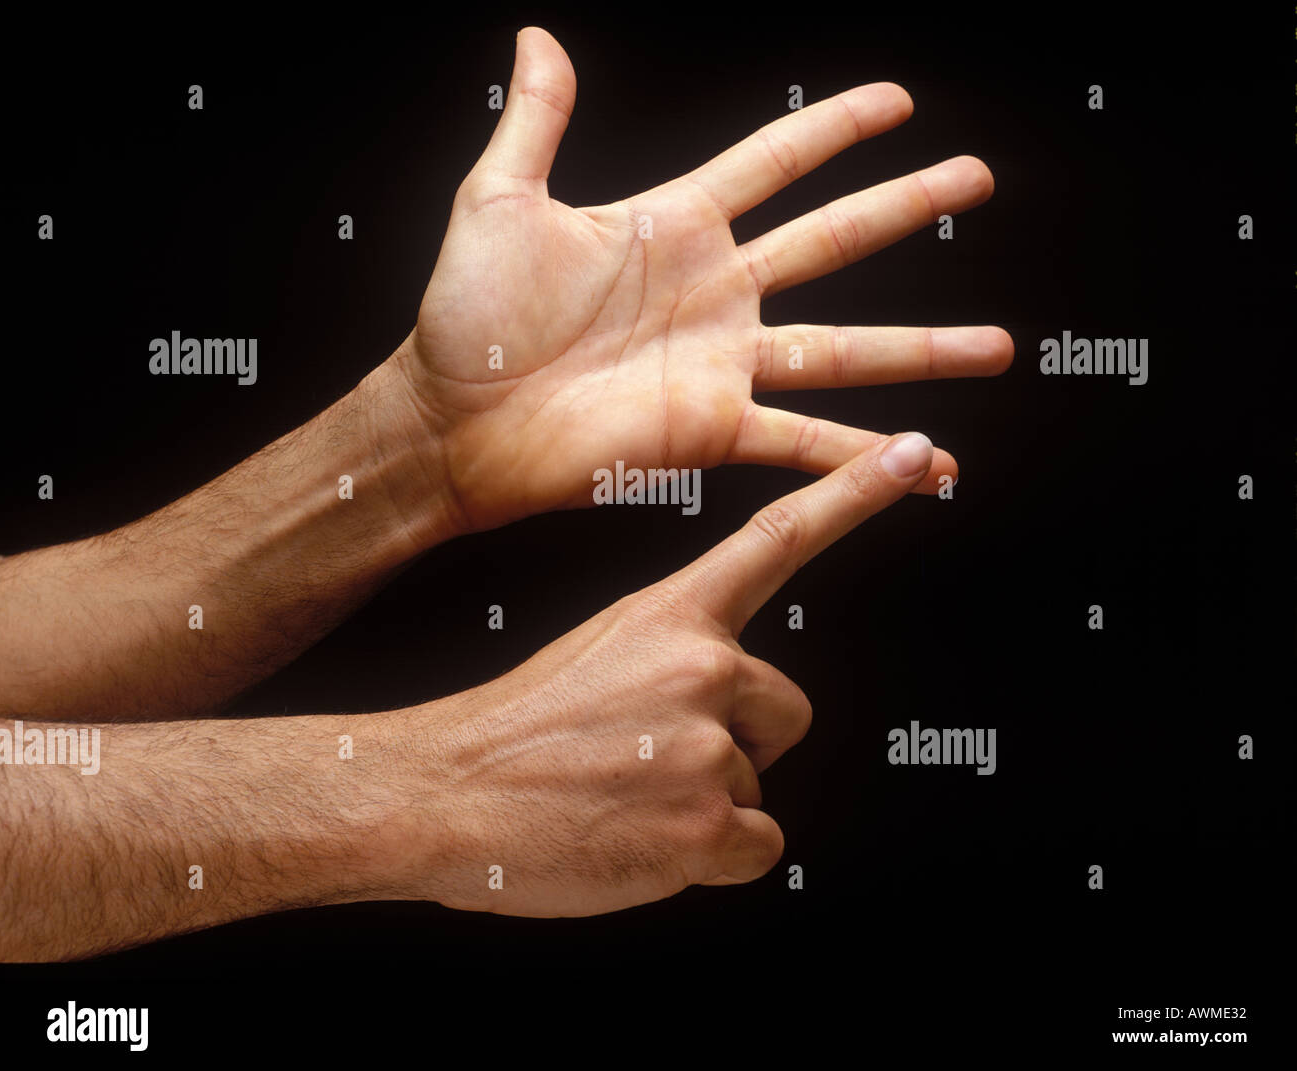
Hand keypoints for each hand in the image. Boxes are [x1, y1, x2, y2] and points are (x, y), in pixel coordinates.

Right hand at [383, 431, 934, 915]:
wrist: (444, 793)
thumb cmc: (515, 730)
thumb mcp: (598, 655)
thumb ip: (674, 660)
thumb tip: (724, 705)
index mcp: (670, 614)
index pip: (778, 538)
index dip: (853, 493)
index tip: (916, 453)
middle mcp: (702, 664)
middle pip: (786, 711)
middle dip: (738, 743)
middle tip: (652, 761)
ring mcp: (709, 743)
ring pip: (760, 783)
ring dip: (710, 804)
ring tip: (631, 799)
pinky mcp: (709, 822)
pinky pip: (758, 848)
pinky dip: (711, 858)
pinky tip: (646, 843)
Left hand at [390, 27, 1011, 534]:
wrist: (452, 419)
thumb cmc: (466, 315)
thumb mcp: (498, 200)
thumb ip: (536, 121)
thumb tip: (540, 35)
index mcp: (673, 226)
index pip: (773, 162)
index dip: (833, 130)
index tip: (898, 101)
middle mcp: (713, 292)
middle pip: (833, 241)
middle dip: (908, 207)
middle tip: (978, 179)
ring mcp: (721, 364)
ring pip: (844, 348)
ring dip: (922, 349)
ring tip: (998, 346)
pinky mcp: (712, 431)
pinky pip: (805, 441)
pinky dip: (865, 457)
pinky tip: (926, 463)